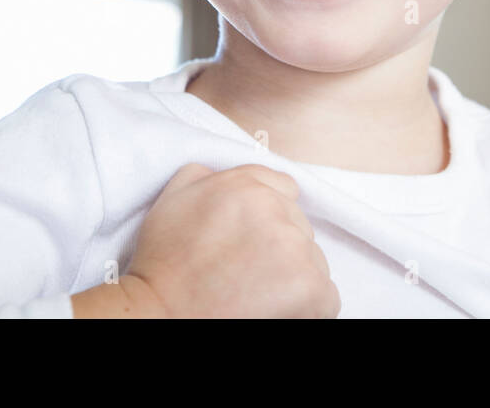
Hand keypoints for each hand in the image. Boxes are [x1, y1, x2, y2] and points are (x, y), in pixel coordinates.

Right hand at [124, 162, 339, 317]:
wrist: (161, 315)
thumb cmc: (164, 264)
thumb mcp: (176, 196)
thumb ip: (208, 173)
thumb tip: (232, 173)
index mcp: (246, 185)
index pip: (286, 190)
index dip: (271, 219)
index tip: (254, 242)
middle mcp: (274, 209)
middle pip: (300, 228)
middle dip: (280, 248)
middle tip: (248, 271)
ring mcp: (294, 247)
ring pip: (314, 261)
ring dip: (294, 277)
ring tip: (258, 293)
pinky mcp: (309, 286)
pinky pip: (327, 296)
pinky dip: (309, 308)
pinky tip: (277, 310)